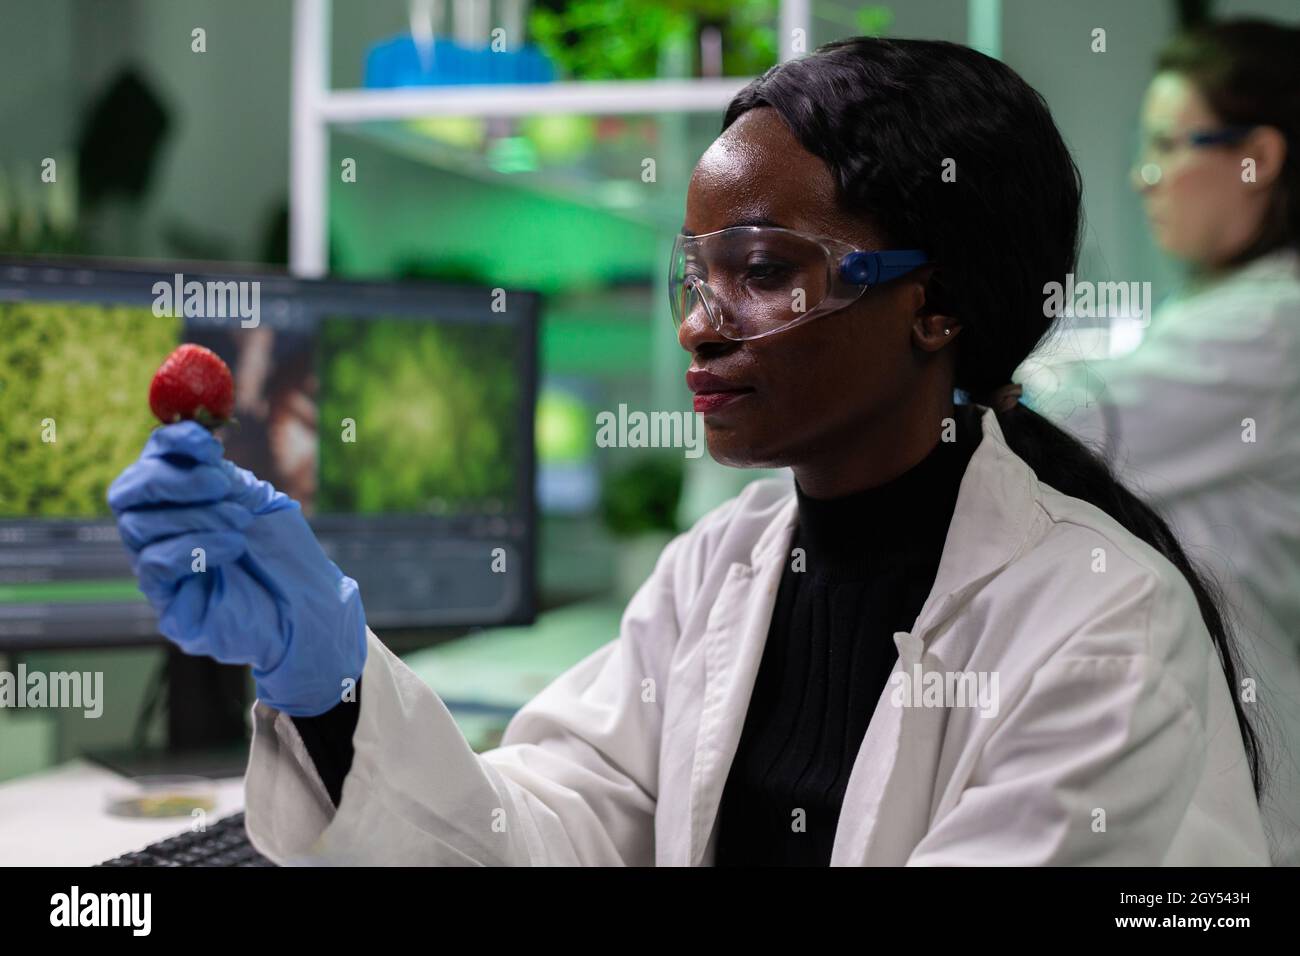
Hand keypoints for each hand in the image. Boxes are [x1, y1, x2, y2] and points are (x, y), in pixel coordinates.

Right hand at [108, 422, 365, 716]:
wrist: (307, 606)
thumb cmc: (284, 551)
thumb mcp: (257, 501)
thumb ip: (223, 473)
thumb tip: (199, 437)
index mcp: (181, 494)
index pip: (154, 457)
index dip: (173, 443)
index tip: (207, 443)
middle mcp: (158, 525)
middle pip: (129, 490)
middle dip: (174, 480)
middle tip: (219, 484)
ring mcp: (156, 561)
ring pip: (140, 526)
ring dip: (195, 517)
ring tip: (241, 523)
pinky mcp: (164, 597)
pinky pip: (154, 563)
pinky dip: (194, 547)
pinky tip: (232, 547)